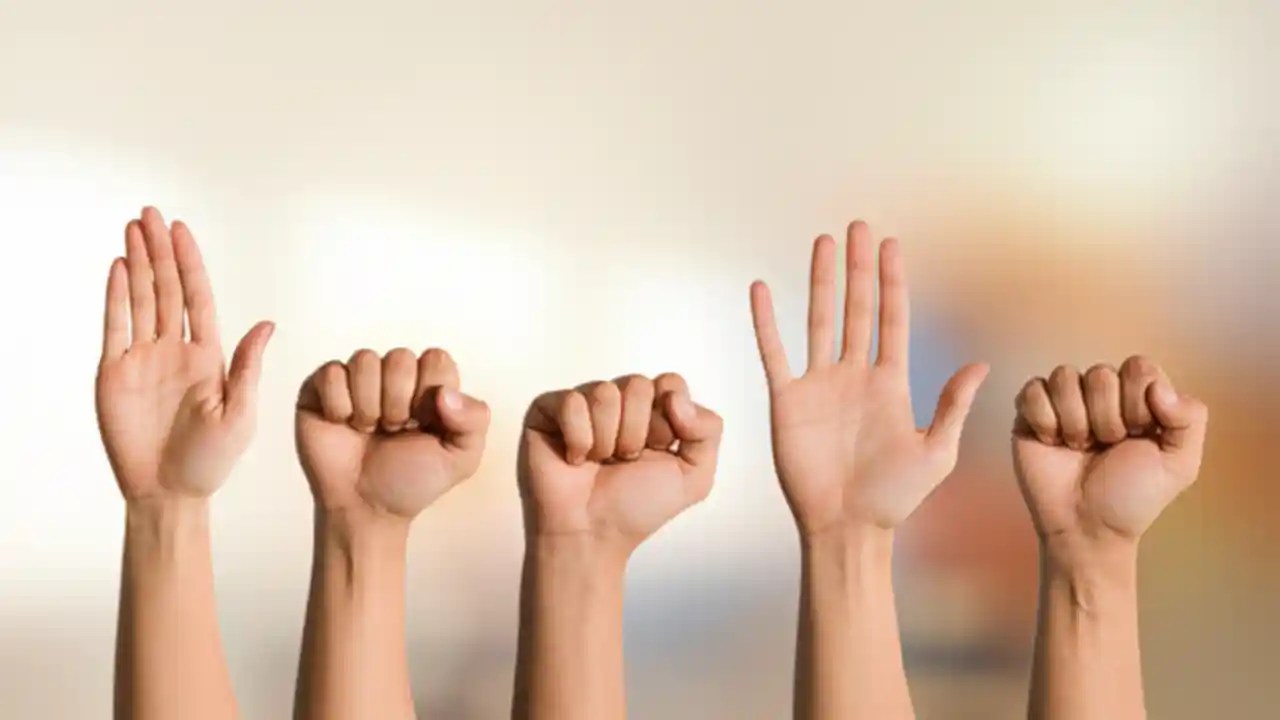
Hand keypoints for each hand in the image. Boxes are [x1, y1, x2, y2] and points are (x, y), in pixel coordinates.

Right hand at [95, 207, 273, 500]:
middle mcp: (176, 350)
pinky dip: (116, 296)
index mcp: (208, 356)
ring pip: (141, 299)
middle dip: (160, 250)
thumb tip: (267, 323)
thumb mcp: (240, 413)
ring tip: (134, 227)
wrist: (170, 492)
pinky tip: (119, 267)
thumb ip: (248, 366)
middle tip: (152, 212)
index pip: (198, 297)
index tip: (182, 231)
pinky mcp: (115, 373)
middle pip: (167, 288)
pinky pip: (116, 326)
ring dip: (138, 262)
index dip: (190, 263)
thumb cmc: (212, 460)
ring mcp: (144, 359)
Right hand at [296, 347, 489, 520]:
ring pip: (364, 359)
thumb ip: (474, 421)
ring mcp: (357, 380)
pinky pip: (331, 372)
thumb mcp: (461, 459)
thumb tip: (446, 393)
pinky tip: (342, 424)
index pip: (436, 359)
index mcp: (429, 386)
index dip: (430, 392)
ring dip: (368, 404)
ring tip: (368, 430)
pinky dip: (339, 404)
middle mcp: (394, 377)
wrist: (366, 508)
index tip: (424, 424)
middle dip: (398, 402)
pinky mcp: (322, 389)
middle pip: (400, 358)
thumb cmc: (412, 481)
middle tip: (393, 430)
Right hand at [518, 374, 722, 549]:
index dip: (667, 421)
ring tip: (599, 462)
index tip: (658, 450)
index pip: (670, 383)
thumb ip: (708, 430)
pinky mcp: (548, 410)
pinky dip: (578, 438)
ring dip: (607, 440)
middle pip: (638, 385)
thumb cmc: (636, 508)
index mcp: (653, 410)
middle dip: (636, 433)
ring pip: (605, 393)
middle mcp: (619, 401)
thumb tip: (676, 398)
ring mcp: (583, 403)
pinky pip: (571, 402)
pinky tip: (575, 459)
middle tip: (624, 461)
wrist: (592, 534)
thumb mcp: (694, 476)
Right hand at [749, 221, 987, 534]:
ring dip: (821, 281)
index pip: (892, 319)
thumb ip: (953, 406)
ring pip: (819, 319)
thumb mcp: (936, 452)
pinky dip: (767, 321)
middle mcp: (854, 375)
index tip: (892, 246)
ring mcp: (819, 384)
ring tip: (823, 243)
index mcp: (891, 383)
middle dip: (859, 267)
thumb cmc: (895, 498)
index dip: (892, 282)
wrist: (847, 527)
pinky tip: (763, 290)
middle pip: (857, 308)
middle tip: (859, 226)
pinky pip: (775, 352)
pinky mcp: (787, 400)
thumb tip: (981, 365)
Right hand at [1013, 357, 1207, 556]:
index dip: (1137, 400)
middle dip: (1106, 418)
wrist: (1086, 528)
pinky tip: (1052, 442)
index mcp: (1139, 398)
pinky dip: (1044, 419)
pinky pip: (1033, 390)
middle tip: (1106, 447)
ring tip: (1078, 448)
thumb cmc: (1132, 497)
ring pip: (1064, 377)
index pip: (1139, 367)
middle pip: (1101, 374)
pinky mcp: (1029, 412)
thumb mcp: (1180, 464)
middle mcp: (1102, 394)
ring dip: (1074, 420)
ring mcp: (1064, 401)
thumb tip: (1157, 387)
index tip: (1137, 435)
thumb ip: (1190, 418)